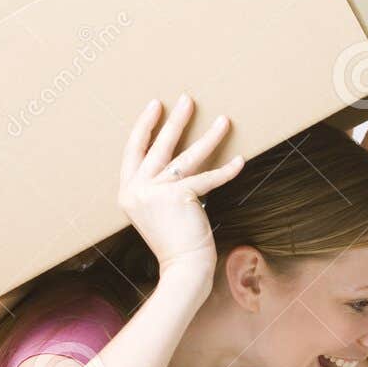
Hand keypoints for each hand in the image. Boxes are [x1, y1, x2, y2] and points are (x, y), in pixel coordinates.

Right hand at [118, 93, 243, 285]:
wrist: (182, 268)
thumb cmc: (175, 243)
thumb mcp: (155, 212)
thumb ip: (157, 188)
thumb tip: (177, 162)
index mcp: (127, 191)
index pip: (134, 150)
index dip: (145, 126)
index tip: (156, 105)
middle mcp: (137, 189)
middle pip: (159, 146)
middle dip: (175, 120)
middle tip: (188, 98)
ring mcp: (155, 192)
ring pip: (187, 157)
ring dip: (209, 137)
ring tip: (224, 119)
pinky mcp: (178, 197)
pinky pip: (207, 178)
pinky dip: (226, 170)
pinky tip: (239, 160)